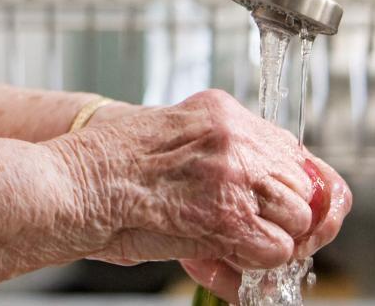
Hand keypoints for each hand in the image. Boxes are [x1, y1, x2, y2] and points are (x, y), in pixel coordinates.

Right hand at [48, 89, 350, 302]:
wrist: (71, 185)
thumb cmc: (105, 167)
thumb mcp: (167, 139)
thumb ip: (215, 155)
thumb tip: (262, 192)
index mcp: (219, 112)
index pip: (292, 149)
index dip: (297, 186)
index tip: (293, 209)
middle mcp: (232, 134)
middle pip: (303, 183)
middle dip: (289, 217)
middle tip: (262, 237)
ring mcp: (233, 172)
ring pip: (299, 217)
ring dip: (274, 240)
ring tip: (237, 247)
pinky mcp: (227, 214)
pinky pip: (275, 249)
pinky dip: (256, 262)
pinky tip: (226, 258)